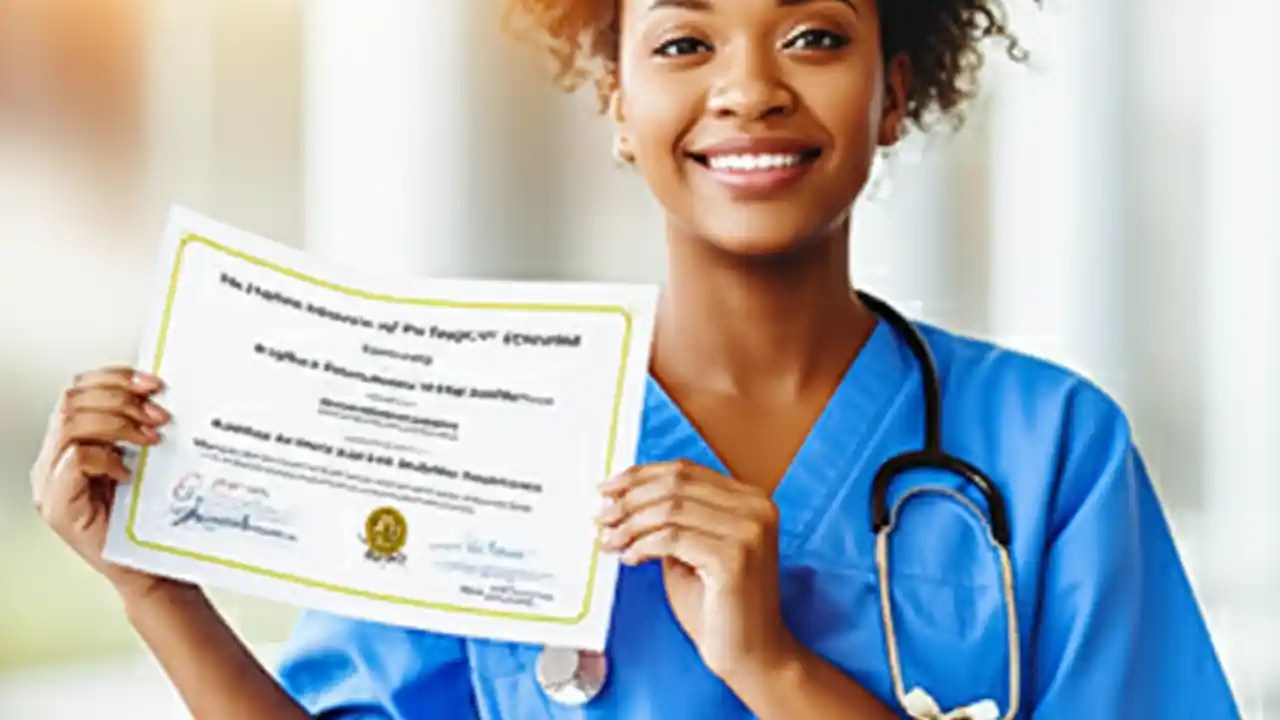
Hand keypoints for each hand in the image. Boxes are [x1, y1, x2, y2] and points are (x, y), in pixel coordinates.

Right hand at [29, 366, 185, 602]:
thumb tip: (160, 391)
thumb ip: (138, 428)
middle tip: (160, 415)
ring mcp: (50, 484)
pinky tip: (128, 471)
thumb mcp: (145, 461)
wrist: (148, 566)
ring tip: (151, 438)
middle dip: (121, 398)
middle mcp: (53, 460)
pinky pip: (73, 461)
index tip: (153, 383)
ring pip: (71, 424)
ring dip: (118, 423)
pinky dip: (105, 458)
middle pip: (72, 401)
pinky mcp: (58, 507)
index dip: (115, 377)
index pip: (78, 390)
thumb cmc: (147, 516)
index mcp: (71, 443)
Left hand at [597, 460, 796, 680]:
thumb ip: (671, 521)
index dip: (641, 475)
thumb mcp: (691, 550)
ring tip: (610, 540)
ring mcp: (748, 532)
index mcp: (750, 500)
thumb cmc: (719, 607)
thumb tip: (621, 499)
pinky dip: (643, 545)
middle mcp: (756, 509)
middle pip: (677, 485)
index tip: (609, 488)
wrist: (751, 655)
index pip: (686, 471)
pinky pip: (672, 538)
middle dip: (630, 498)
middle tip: (602, 515)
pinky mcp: (734, 558)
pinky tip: (630, 558)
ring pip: (671, 509)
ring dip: (631, 524)